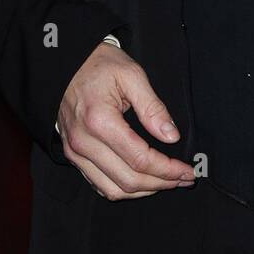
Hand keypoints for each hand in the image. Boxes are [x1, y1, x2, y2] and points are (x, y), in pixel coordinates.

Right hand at [56, 42, 195, 198]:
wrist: (66, 63)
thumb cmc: (99, 65)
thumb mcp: (132, 75)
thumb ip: (152, 107)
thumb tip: (172, 136)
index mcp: (99, 121)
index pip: (140, 159)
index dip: (168, 170)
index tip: (188, 172)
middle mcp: (83, 142)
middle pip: (128, 180)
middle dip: (161, 184)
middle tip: (184, 179)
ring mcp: (75, 152)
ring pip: (113, 189)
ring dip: (143, 191)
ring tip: (167, 182)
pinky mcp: (72, 155)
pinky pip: (98, 184)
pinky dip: (122, 189)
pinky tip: (142, 181)